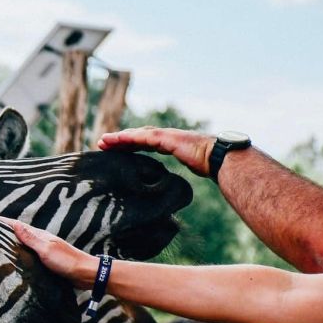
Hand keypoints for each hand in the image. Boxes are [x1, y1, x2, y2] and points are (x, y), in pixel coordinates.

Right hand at [7, 219, 99, 287]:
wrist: (86, 274)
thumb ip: (30, 238)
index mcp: (39, 236)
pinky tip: (11, 260)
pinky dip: (16, 254)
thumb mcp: (46, 249)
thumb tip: (15, 224)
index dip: (1, 221)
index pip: (16, 225)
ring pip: (21, 245)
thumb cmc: (67, 261)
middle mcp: (39, 241)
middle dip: (1, 230)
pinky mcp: (44, 262)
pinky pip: (25, 256)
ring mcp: (42, 251)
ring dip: (8, 242)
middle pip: (17, 233)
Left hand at [97, 126, 214, 177]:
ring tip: (104, 141)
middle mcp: (167, 137)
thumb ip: (178, 172)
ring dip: (120, 137)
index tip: (114, 150)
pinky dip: (130, 138)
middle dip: (120, 140)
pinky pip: (144, 137)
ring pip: (138, 135)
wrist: (221, 158)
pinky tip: (118, 140)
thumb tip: (171, 188)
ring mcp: (167, 136)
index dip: (128, 145)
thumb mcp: (188, 169)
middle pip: (137, 137)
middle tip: (102, 144)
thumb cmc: (209, 165)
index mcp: (170, 144)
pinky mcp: (168, 138)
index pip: (144, 143)